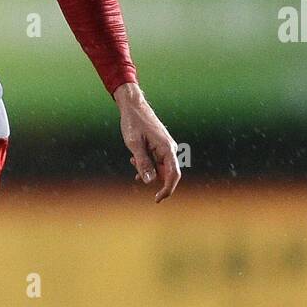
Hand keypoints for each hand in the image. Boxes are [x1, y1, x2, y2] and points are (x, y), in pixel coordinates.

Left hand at [113, 82, 180, 202]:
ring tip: (133, 158)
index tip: (157, 199)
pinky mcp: (160, 147)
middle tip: (135, 167)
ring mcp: (165, 148)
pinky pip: (156, 162)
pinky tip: (135, 160)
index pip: (173, 174)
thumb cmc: (133, 123)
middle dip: (152, 176)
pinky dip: (146, 165)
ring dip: (147, 169)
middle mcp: (170, 149)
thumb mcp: (134, 144)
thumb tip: (150, 182)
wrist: (133, 107)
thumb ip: (142, 163)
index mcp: (167, 148)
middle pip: (166, 173)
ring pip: (159, 168)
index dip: (167, 189)